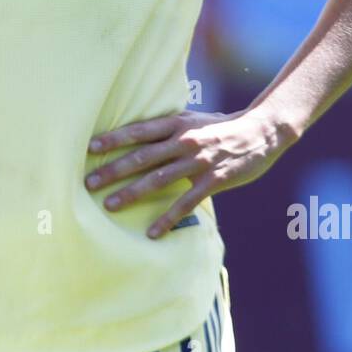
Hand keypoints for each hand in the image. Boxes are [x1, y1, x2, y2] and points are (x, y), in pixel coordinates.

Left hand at [85, 107, 297, 237]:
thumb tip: (139, 133)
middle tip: (89, 183)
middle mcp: (184, 141)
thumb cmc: (222, 126)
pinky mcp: (213, 180)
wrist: (262, 131)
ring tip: (110, 205)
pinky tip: (153, 232)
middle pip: (142, 156)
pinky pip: (186, 202)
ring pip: (159, 179)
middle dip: (113, 170)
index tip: (89, 148)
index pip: (139, 131)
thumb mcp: (193, 119)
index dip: (113, 139)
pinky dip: (168, 218)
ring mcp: (198, 161)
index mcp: (177, 123)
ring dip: (133, 193)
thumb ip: (168, 127)